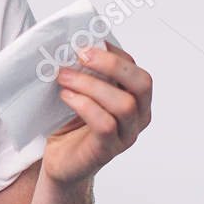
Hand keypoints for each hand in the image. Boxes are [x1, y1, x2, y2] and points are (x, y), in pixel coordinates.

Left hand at [43, 45, 152, 185]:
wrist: (62, 160)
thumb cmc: (73, 123)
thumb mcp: (85, 92)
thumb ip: (90, 73)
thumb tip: (78, 45)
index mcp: (137, 99)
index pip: (136, 69)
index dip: (114, 53)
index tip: (87, 44)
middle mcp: (139, 117)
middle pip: (142, 84)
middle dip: (112, 65)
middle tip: (81, 55)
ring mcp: (127, 135)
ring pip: (124, 104)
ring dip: (91, 85)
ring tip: (64, 77)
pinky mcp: (108, 150)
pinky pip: (106, 125)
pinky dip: (85, 106)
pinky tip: (66, 97)